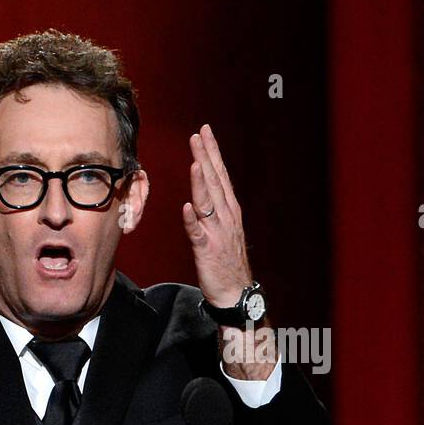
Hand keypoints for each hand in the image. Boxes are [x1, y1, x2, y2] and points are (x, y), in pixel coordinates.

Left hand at [181, 124, 252, 308]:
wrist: (236, 292)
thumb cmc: (228, 262)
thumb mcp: (225, 229)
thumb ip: (215, 208)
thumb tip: (204, 187)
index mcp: (230, 210)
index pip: (220, 175)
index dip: (212, 153)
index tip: (205, 132)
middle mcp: (226, 217)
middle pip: (214, 182)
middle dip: (206, 157)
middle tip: (199, 134)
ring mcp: (217, 232)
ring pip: (208, 202)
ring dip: (201, 181)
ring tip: (195, 161)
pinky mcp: (207, 250)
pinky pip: (198, 233)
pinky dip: (193, 220)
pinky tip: (187, 207)